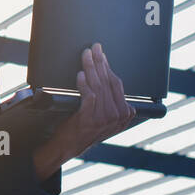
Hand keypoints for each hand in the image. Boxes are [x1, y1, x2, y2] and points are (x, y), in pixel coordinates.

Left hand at [32, 42, 135, 179]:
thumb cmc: (85, 127)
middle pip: (108, 82)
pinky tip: (80, 74)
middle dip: (100, 62)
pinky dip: (84, 84)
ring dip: (91, 68)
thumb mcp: (105, 117)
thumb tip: (106, 72)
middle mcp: (117, 117)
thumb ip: (112, 101)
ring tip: (86, 56)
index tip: (101, 54)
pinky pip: (89, 96)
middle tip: (94, 48)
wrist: (70, 145)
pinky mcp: (89, 120)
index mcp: (125, 115)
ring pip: (98, 87)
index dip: (108, 67)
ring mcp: (104, 119)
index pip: (117, 84)